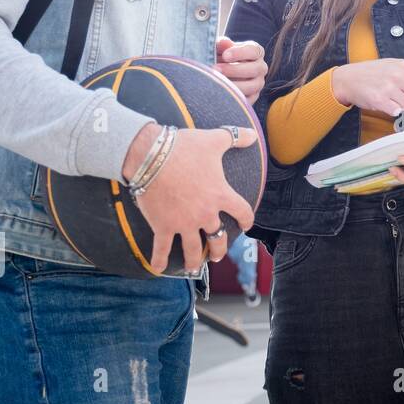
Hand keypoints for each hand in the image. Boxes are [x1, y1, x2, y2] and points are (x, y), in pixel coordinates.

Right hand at [121, 122, 258, 271]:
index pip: (242, 211)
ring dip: (196, 260)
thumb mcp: (214, 140)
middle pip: (218, 237)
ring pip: (194, 249)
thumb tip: (252, 134)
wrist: (151, 156)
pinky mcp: (163, 226)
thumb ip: (235, 138)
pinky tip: (158, 269)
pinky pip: (162, 248)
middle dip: (220, 248)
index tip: (246, 225)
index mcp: (220, 195)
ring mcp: (184, 222)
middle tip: (218, 254)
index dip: (246, 219)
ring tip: (195, 267)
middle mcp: (205, 213)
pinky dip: (159, 260)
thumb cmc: (184, 147)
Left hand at [215, 37, 266, 104]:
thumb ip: (221, 44)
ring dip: (234, 85)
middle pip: (255, 69)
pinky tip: (221, 94)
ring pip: (252, 86)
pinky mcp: (253, 97)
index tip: (225, 55)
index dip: (240, 53)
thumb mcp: (220, 48)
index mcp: (256, 52)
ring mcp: (258, 83)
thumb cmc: (220, 57)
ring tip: (217, 82)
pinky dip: (235, 97)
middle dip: (234, 69)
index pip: (254, 51)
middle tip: (216, 69)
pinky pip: (248, 100)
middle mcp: (260, 67)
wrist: (219, 73)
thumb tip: (224, 43)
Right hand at [330, 58, 403, 113]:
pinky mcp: (380, 98)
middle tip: (394, 92)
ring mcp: (389, 86)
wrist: (348, 78)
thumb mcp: (393, 68)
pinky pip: (396, 111)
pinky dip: (391, 109)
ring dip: (399, 104)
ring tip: (386, 95)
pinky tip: (382, 101)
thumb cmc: (371, 74)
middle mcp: (398, 75)